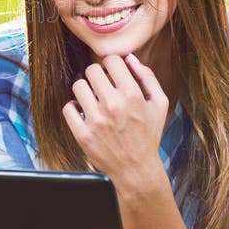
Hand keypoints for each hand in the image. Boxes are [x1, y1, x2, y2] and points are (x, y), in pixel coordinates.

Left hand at [62, 53, 168, 190]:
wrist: (136, 169)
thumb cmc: (148, 135)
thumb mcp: (159, 104)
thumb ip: (148, 77)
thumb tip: (130, 58)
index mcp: (132, 95)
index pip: (111, 60)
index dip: (112, 64)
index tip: (113, 73)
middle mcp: (112, 105)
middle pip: (92, 70)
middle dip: (97, 75)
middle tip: (102, 86)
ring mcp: (96, 120)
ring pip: (78, 86)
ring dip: (85, 90)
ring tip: (93, 99)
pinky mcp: (83, 134)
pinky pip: (68, 107)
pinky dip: (74, 108)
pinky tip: (84, 112)